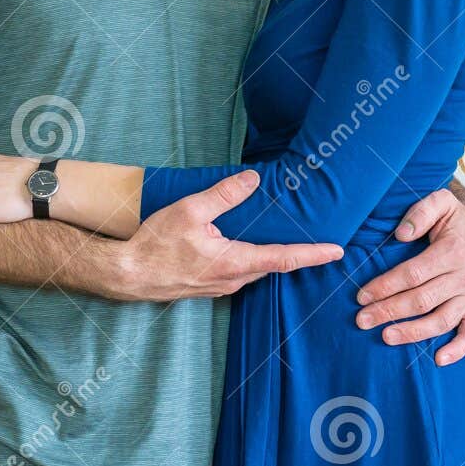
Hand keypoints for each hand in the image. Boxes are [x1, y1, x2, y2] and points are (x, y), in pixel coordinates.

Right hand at [118, 170, 343, 301]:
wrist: (127, 274)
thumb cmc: (156, 244)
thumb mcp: (190, 210)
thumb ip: (224, 195)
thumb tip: (253, 179)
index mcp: (235, 262)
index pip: (284, 258)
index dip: (313, 254)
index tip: (337, 251)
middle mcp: (233, 280)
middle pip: (273, 265)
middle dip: (296, 254)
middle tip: (319, 240)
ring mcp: (221, 287)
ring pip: (255, 270)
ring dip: (272, 257)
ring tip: (288, 240)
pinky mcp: (208, 287)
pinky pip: (239, 273)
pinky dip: (251, 260)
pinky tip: (246, 247)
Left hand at [352, 184, 464, 365]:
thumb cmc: (455, 217)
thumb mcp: (441, 201)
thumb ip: (421, 212)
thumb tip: (401, 233)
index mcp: (451, 252)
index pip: (413, 274)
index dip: (386, 286)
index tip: (362, 295)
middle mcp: (463, 277)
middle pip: (422, 300)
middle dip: (389, 311)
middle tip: (362, 320)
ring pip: (442, 320)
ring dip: (414, 332)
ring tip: (386, 337)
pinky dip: (458, 349)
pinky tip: (438, 359)